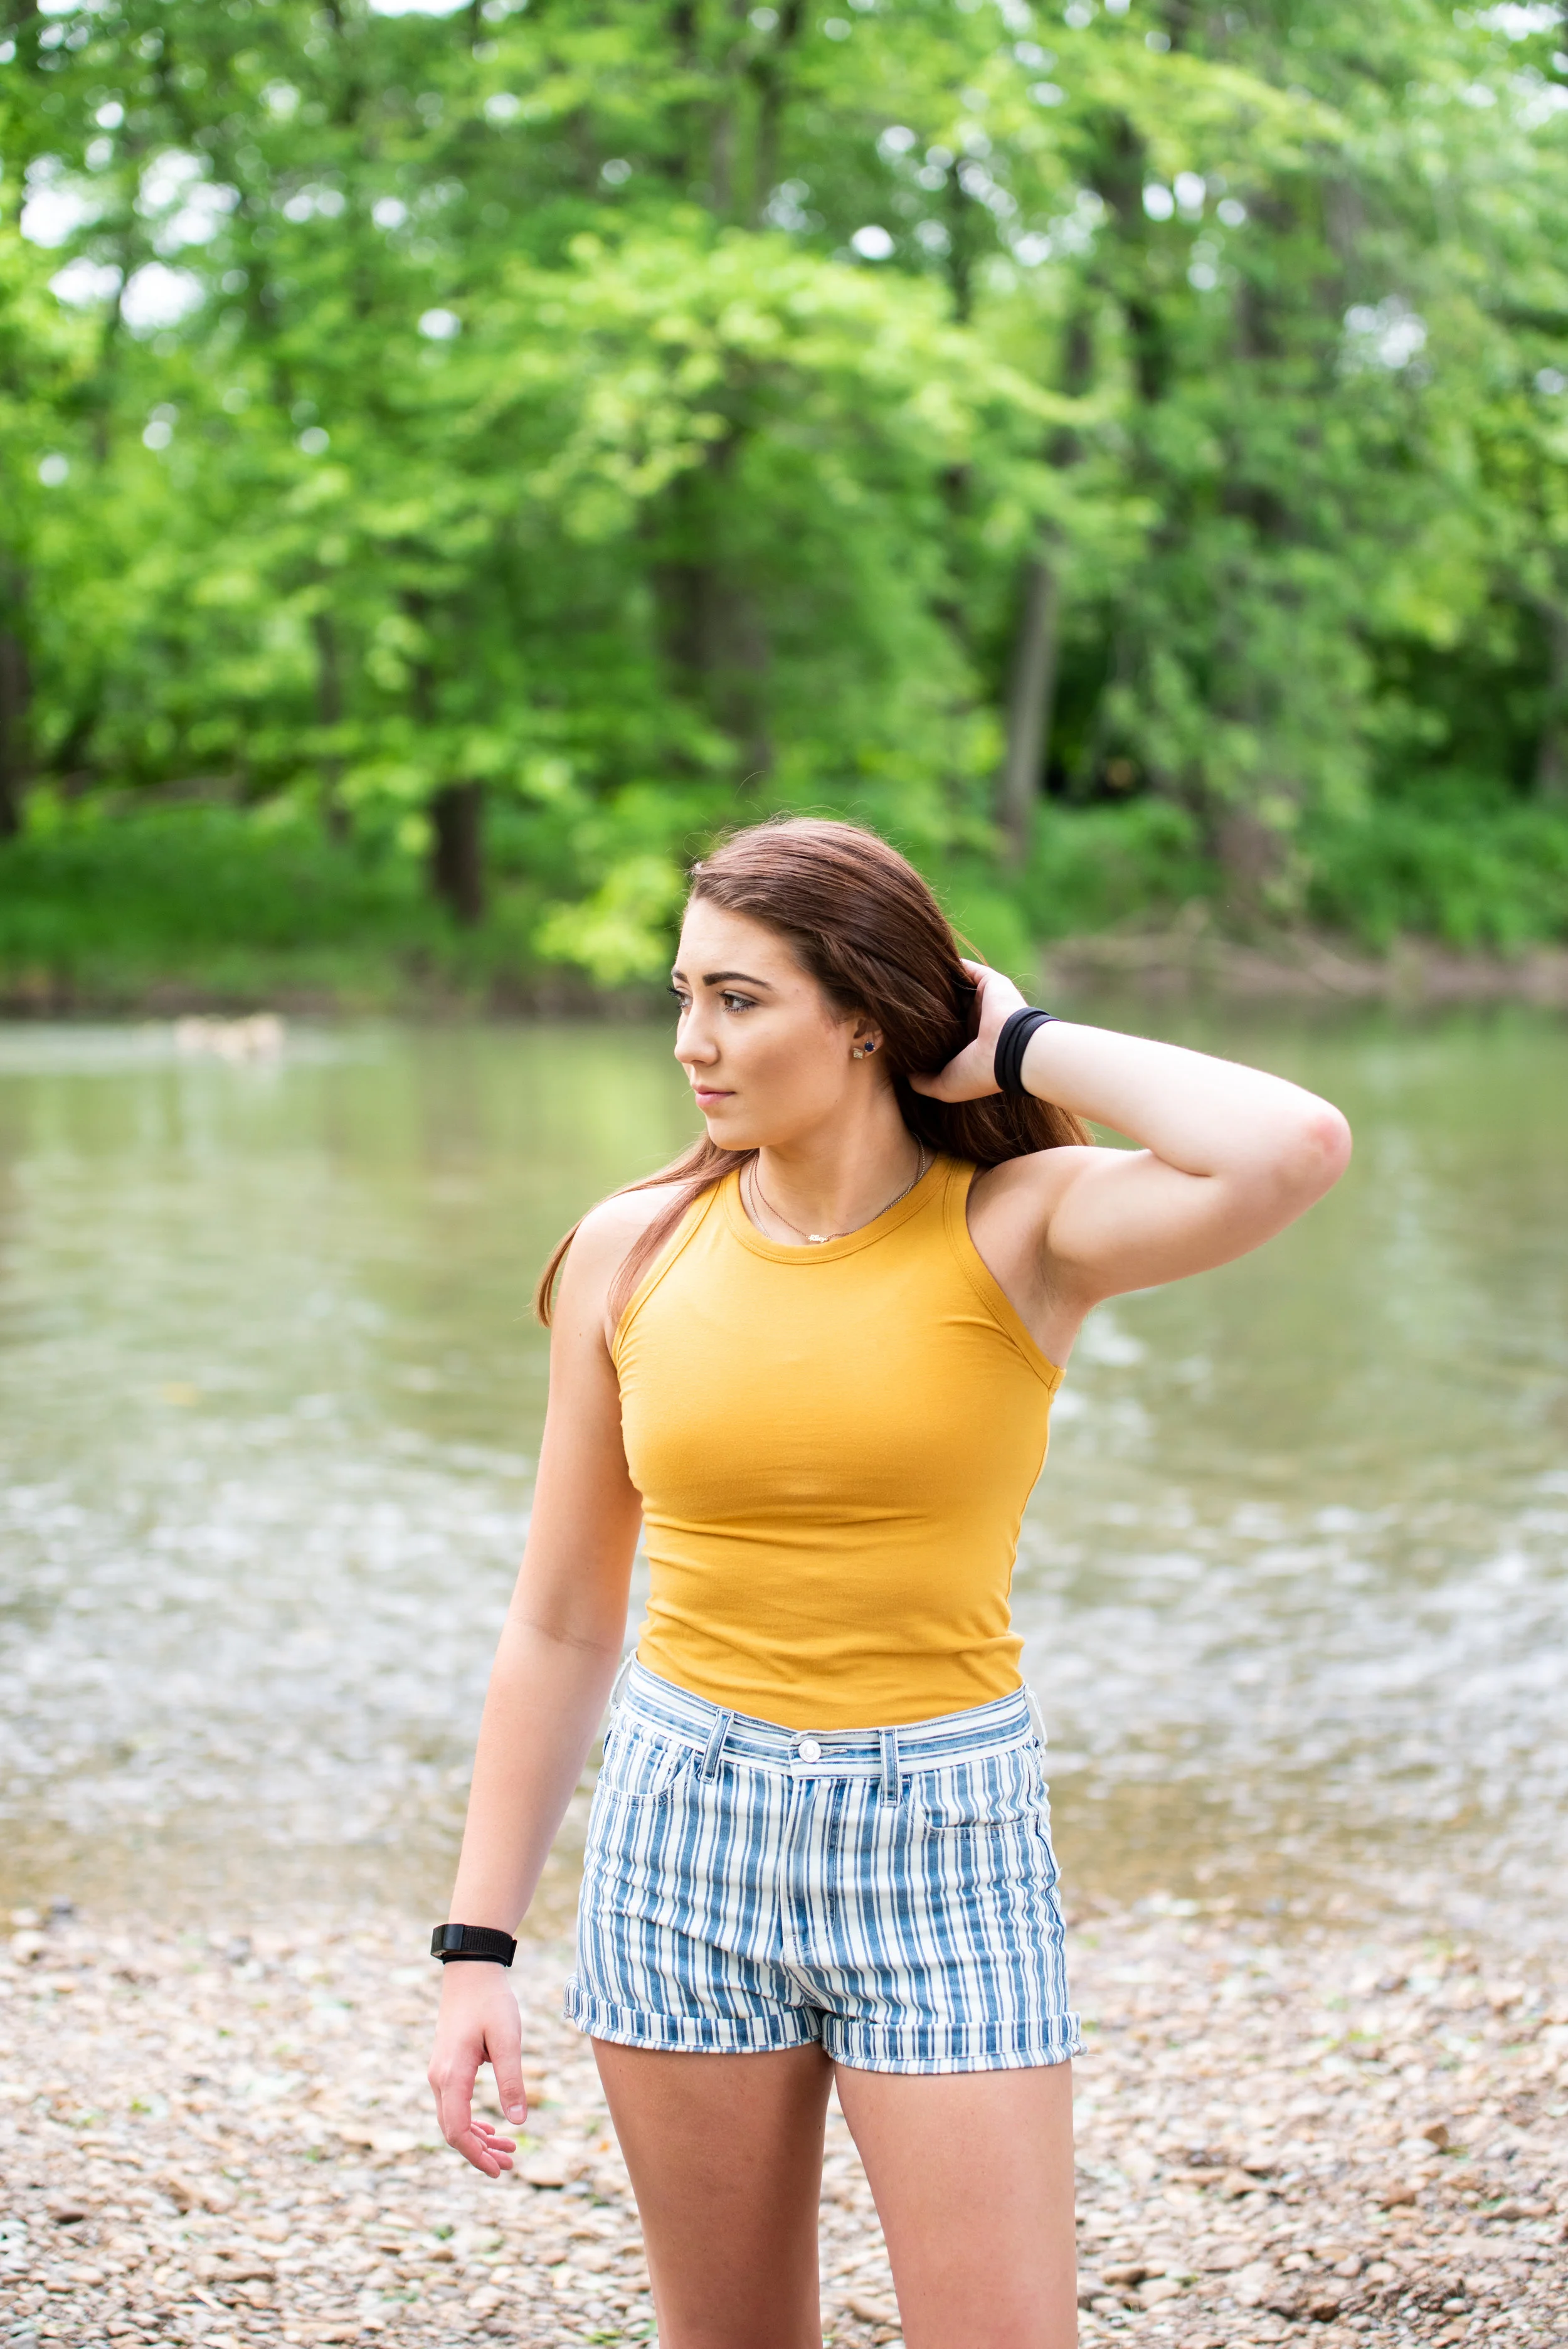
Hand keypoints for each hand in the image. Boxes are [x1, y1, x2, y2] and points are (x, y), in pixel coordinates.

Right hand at [427, 1963, 527, 2176]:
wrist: (471, 1972)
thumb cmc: (491, 2003)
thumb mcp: (508, 2040)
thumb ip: (512, 2081)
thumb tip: (518, 2123)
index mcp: (452, 2075)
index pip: (457, 2130)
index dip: (476, 2155)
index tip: (498, 2170)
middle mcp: (440, 2079)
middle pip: (453, 2130)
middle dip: (480, 2152)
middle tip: (510, 2165)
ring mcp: (440, 2073)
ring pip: (453, 2120)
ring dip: (478, 2139)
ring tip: (507, 2152)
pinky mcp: (447, 2068)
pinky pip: (455, 2105)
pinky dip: (473, 2122)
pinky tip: (493, 2128)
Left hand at [907, 960, 1029, 1102]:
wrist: (1009, 1051)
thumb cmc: (978, 1072)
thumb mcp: (945, 1087)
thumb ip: (925, 1082)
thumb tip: (906, 1075)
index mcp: (969, 1044)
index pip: (943, 1030)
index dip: (925, 1027)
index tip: (900, 1024)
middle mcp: (977, 1020)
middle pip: (948, 1005)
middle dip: (928, 1001)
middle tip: (900, 997)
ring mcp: (984, 1000)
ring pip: (956, 985)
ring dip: (937, 980)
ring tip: (909, 976)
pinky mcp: (990, 982)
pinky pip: (967, 968)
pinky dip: (951, 964)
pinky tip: (927, 962)